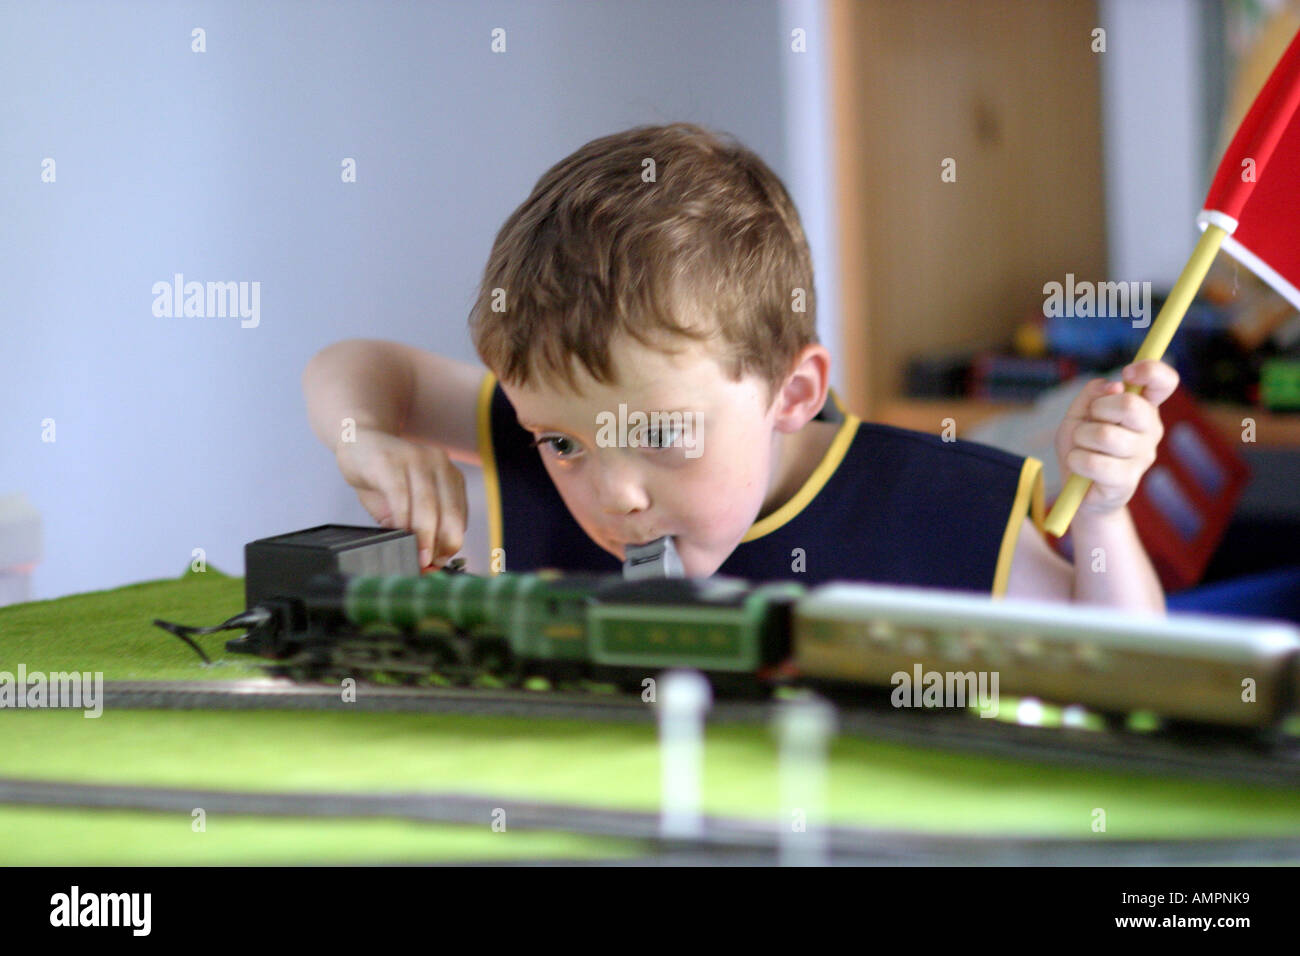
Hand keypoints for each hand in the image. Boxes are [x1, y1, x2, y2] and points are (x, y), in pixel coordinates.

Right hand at [333, 426, 467, 569]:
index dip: (452, 542)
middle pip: (448, 511)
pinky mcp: (390, 462)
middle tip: (428, 563)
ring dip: (422, 535)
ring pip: (427, 505)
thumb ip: (416, 525)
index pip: (459, 515)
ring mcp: (416, 460)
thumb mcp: (406, 501)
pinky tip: (396, 532)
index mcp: (450, 476)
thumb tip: (424, 560)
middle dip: (440, 543)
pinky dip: (401, 519)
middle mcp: (439, 464)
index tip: (440, 562)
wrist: (357, 439)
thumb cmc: (383, 476)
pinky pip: (400, 496)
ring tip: (415, 555)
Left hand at [1055, 359, 1178, 516]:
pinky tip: (1079, 466)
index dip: (1150, 369)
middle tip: (1089, 423)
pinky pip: (1093, 462)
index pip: (1164, 381)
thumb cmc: (1082, 447)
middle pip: (1129, 405)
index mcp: (1143, 408)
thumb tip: (1114, 386)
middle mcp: (1150, 429)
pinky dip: (1075, 460)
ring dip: (1080, 438)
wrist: (1079, 491)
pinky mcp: (1128, 480)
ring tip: (1082, 448)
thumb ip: (1092, 394)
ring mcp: (1142, 456)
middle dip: (1097, 410)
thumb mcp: (1079, 414)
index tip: (1128, 372)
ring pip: (1104, 434)